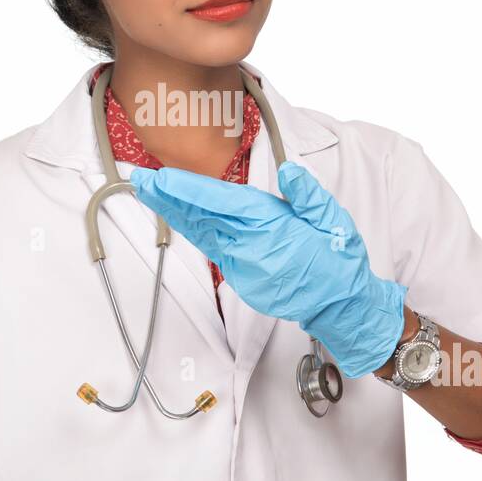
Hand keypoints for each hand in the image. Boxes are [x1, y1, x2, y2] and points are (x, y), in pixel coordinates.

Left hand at [128, 160, 406, 377]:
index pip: (223, 204)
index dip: (189, 190)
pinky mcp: (241, 278)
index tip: (162, 179)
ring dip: (176, 213)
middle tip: (141, 180)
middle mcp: (251, 249)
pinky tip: (180, 216)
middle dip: (169, 198)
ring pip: (203, 234)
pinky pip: (213, 248)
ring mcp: (243, 267)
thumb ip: (308, 196)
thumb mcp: (334, 222)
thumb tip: (289, 173)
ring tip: (151, 192)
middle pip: (203, 218)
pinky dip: (194, 230)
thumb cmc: (338, 261)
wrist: (340, 307)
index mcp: (273, 230)